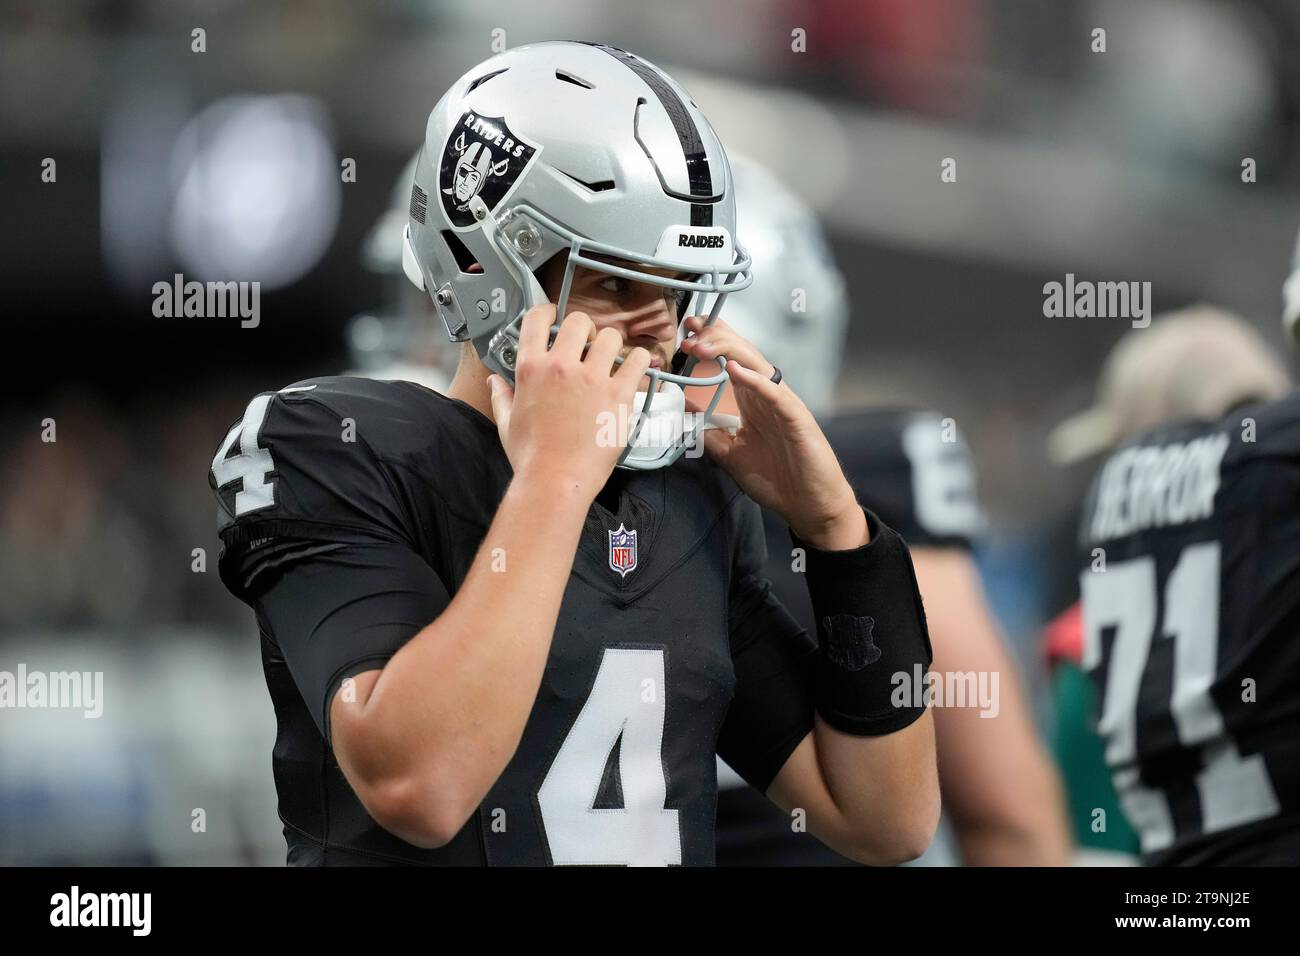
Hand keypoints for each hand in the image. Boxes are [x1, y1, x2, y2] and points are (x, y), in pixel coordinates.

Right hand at [488, 304, 650, 501]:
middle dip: (585, 329)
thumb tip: (494, 381)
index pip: (537, 319)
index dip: (548, 312)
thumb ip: (502, 397)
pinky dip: (639, 361)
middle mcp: (561, 366)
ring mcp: (592, 379)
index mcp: (532, 368)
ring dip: (612, 344)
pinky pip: (637, 361)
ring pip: (610, 336)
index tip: (555, 317)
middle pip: (579, 321)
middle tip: (588, 346)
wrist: (555, 481)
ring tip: (612, 359)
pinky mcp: (618, 394)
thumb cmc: (530, 456)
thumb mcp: (507, 423)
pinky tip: (635, 369)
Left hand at [680, 316, 867, 549]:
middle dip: (716, 337)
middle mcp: (768, 396)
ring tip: (704, 345)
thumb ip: (711, 434)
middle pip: (742, 354)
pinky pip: (775, 393)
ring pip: (757, 366)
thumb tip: (686, 416)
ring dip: (728, 352)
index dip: (711, 343)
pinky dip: (755, 380)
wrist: (809, 506)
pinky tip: (734, 369)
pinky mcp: (797, 419)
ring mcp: (784, 405)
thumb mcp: (732, 455)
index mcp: (752, 402)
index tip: (687, 331)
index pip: (730, 362)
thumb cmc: (778, 480)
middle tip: (691, 327)